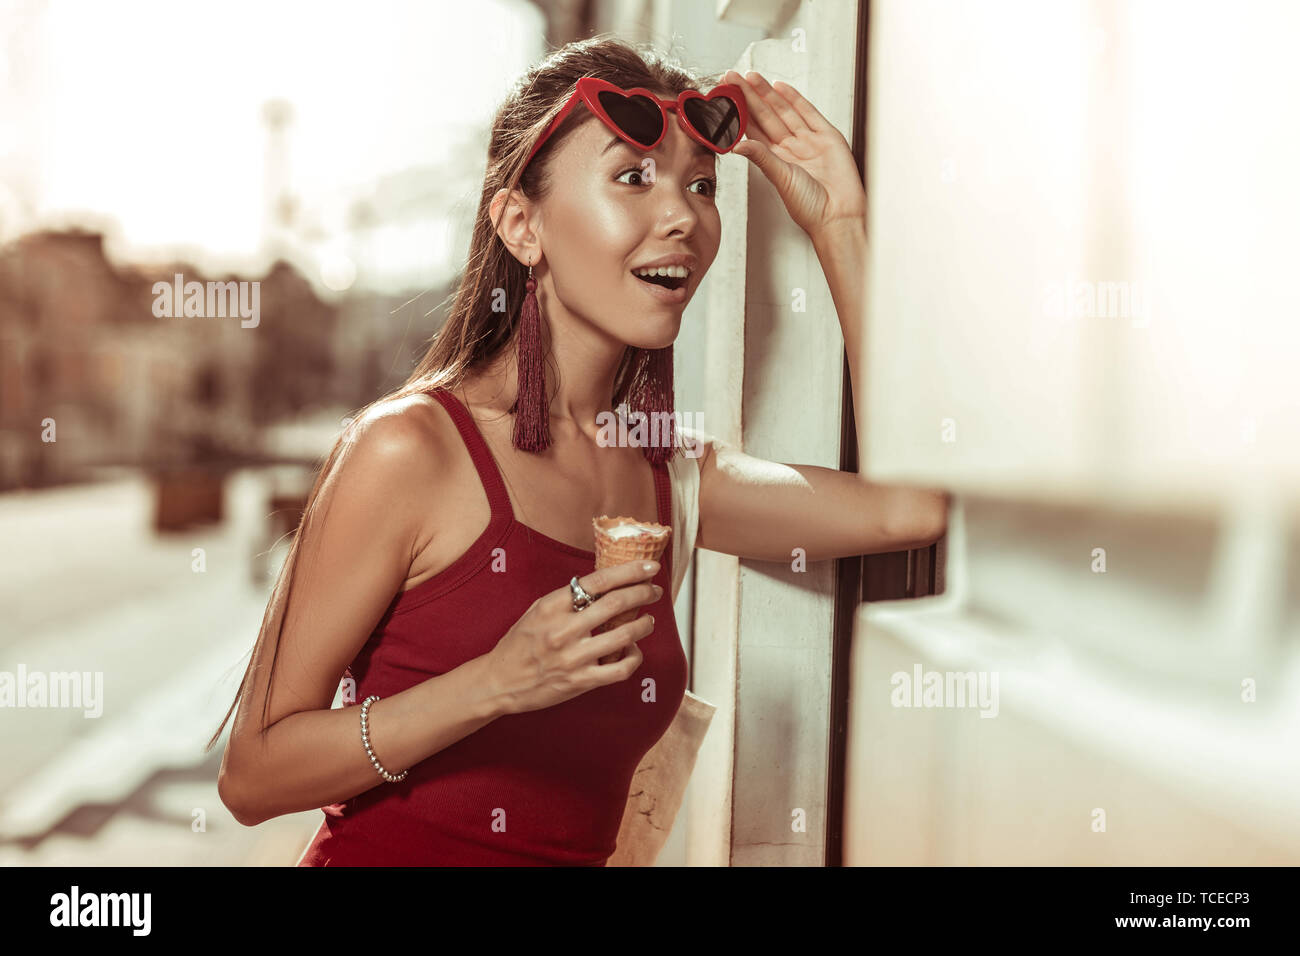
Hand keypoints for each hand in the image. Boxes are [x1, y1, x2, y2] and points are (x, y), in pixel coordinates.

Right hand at [484, 560, 661, 715]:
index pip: (598, 581)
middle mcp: (563, 629)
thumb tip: (604, 583)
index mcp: (552, 606)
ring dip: (644, 624)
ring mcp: (573, 657)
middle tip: (654, 590)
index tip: (648, 568)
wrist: (499, 682)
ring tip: (649, 620)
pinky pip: (620, 669)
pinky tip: (633, 651)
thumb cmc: (520, 643)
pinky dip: (634, 657)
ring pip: (624, 635)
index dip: (629, 572)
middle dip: (643, 593)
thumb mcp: (537, 611)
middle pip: (616, 604)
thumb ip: (566, 599)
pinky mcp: (580, 682)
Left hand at [722, 69, 866, 239]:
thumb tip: (737, 145)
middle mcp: (790, 149)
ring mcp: (809, 141)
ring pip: (784, 111)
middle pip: (766, 116)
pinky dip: (795, 99)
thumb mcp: (781, 178)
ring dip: (767, 93)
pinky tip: (780, 88)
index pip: (753, 130)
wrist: (839, 214)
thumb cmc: (811, 207)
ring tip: (751, 77)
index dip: (739, 113)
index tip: (725, 98)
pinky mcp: (828, 136)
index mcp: (775, 160)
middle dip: (749, 96)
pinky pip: (809, 113)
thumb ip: (761, 157)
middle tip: (732, 78)